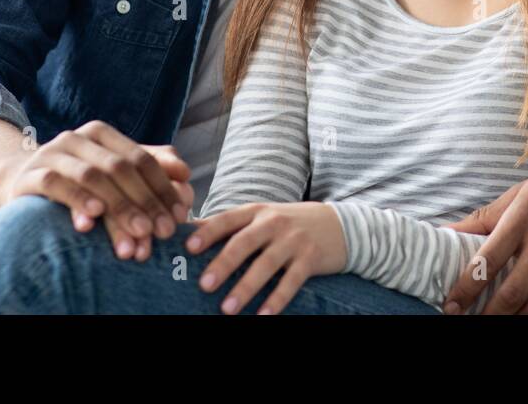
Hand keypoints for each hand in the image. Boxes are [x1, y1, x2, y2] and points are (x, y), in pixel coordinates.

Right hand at [0, 120, 192, 259]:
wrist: (20, 183)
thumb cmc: (76, 180)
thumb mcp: (111, 172)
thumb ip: (148, 168)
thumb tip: (185, 173)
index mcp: (101, 133)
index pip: (140, 158)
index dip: (162, 186)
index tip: (180, 216)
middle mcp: (76, 138)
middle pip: (119, 168)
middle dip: (144, 202)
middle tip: (162, 232)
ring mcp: (51, 154)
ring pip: (92, 177)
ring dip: (118, 208)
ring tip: (137, 234)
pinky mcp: (30, 175)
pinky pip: (56, 186)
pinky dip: (77, 201)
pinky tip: (92, 220)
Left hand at [185, 202, 347, 314]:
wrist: (338, 224)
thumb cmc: (290, 223)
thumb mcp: (263, 215)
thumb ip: (232, 224)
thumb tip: (190, 230)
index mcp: (257, 211)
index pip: (228, 219)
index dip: (208, 232)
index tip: (189, 248)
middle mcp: (274, 222)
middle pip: (244, 242)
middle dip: (223, 263)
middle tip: (204, 284)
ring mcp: (294, 240)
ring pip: (266, 265)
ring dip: (245, 287)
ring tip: (228, 308)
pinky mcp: (310, 258)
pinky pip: (291, 281)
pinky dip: (276, 299)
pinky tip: (263, 314)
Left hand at [441, 152, 527, 314]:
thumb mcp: (519, 193)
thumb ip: (483, 218)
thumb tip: (445, 232)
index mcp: (522, 218)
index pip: (486, 261)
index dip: (465, 289)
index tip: (449, 306)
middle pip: (511, 292)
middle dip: (486, 315)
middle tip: (468, 323)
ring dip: (516, 322)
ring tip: (499, 326)